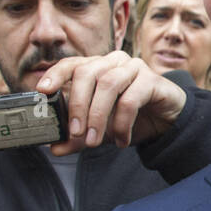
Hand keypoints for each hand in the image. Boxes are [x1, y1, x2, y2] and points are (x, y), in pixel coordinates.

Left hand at [35, 51, 187, 153]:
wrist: (167, 122)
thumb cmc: (131, 118)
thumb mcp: (100, 129)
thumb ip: (77, 137)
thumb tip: (54, 148)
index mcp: (97, 67)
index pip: (72, 64)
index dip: (55, 74)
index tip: (42, 91)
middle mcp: (114, 61)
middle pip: (88, 73)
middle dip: (78, 105)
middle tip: (75, 133)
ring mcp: (134, 67)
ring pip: (108, 84)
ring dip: (98, 116)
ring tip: (94, 141)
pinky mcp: (152, 80)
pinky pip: (131, 99)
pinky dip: (122, 123)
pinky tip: (121, 140)